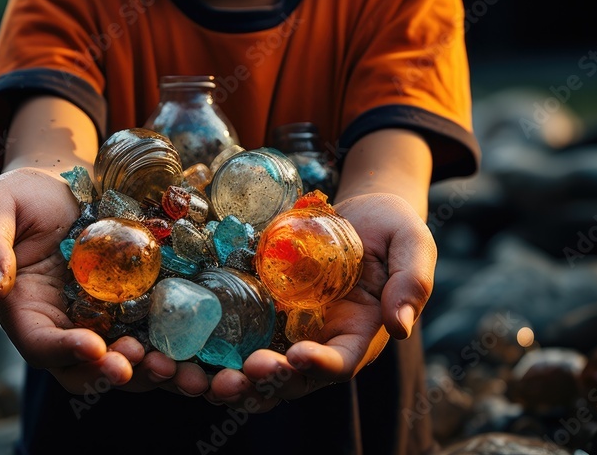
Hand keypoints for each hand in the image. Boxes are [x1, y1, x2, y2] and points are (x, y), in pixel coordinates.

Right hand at [0, 168, 208, 395]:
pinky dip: (178, 346)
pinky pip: (158, 333)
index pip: (41, 345)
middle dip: (117, 371)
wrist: (65, 183)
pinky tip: (201, 345)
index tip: (94, 347)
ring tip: (178, 367)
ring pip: (129, 360)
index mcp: (26, 313)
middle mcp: (66, 327)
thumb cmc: (22, 196)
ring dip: (154, 370)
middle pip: (89, 367)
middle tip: (145, 362)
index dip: (65, 351)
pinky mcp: (138, 306)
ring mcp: (105, 320)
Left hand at [206, 192, 435, 410]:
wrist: (357, 210)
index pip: (339, 364)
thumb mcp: (413, 244)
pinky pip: (236, 340)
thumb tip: (400, 325)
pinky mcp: (262, 313)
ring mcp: (288, 331)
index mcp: (359, 335)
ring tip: (201, 380)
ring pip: (258, 371)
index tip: (294, 355)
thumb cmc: (390, 227)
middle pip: (291, 380)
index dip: (318, 366)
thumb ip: (412, 281)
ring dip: (231, 382)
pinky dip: (212, 353)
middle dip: (262, 385)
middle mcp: (321, 343)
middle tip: (233, 378)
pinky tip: (183, 353)